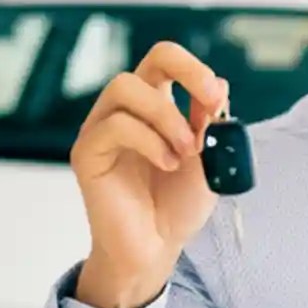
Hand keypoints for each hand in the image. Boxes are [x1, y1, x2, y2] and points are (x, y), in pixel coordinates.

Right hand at [69, 41, 228, 307]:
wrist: (156, 248)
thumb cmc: (178, 204)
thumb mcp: (208, 160)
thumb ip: (210, 123)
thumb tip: (220, 84)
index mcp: (156, 103)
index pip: (167, 60)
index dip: (194, 67)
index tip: (216, 96)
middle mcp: (127, 108)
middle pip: (150, 59)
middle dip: (187, 74)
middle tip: (210, 107)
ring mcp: (103, 127)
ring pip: (125, 87)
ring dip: (166, 116)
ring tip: (185, 152)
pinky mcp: (87, 153)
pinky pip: (114, 126)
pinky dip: (149, 141)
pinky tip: (167, 164)